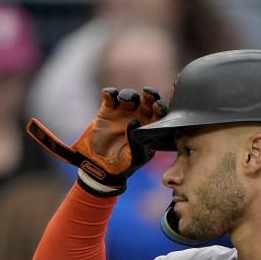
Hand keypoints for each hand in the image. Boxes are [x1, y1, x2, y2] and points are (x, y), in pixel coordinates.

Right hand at [27, 86, 166, 193]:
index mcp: (149, 128)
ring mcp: (123, 113)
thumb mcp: (134, 158)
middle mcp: (139, 118)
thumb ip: (136, 142)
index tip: (157, 106)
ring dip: (128, 94)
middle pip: (147, 101)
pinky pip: (110, 97)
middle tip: (147, 93)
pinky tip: (109, 95)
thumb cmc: (123, 165)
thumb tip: (134, 121)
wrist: (100, 167)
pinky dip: (110, 93)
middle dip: (149, 95)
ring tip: (124, 99)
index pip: (159, 115)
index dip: (160, 108)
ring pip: (129, 96)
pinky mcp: (107, 111)